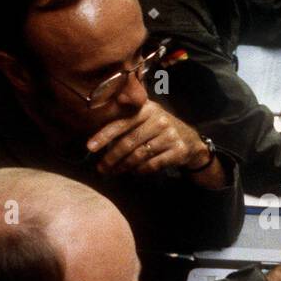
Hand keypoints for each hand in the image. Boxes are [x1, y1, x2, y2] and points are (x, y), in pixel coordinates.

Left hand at [87, 101, 208, 175]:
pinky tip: (134, 172)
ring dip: (123, 167)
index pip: (121, 122)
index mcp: (146, 108)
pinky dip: (140, 170)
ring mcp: (170, 135)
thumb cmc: (158, 129)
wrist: (190, 141)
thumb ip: (124, 121)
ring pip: (139, 155)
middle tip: (101, 169)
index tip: (90, 147)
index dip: (104, 135)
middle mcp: (159, 119)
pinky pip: (152, 165)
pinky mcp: (178, 150)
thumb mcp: (144, 117)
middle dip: (111, 158)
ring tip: (114, 172)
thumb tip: (96, 140)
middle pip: (128, 142)